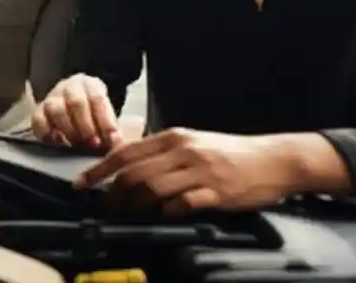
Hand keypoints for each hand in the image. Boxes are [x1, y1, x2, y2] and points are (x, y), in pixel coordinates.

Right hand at [31, 74, 123, 148]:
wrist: (74, 102)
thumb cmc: (93, 113)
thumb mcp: (105, 113)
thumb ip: (111, 127)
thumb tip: (119, 144)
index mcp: (90, 85)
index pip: (98, 99)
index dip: (105, 121)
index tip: (112, 139)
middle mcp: (69, 87)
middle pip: (76, 103)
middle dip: (86, 126)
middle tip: (93, 144)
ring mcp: (52, 97)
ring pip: (56, 109)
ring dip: (68, 130)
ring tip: (77, 145)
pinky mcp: (39, 110)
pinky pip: (37, 119)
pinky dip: (46, 132)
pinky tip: (57, 142)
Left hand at [73, 129, 349, 213]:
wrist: (273, 160)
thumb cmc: (231, 154)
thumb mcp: (193, 143)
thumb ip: (163, 153)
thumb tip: (128, 165)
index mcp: (174, 137)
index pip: (126, 152)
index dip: (99, 170)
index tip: (82, 184)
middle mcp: (183, 151)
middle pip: (134, 173)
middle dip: (113, 196)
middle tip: (105, 211)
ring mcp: (199, 171)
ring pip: (152, 188)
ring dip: (134, 207)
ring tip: (128, 218)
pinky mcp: (215, 192)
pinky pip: (181, 204)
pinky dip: (166, 213)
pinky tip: (163, 218)